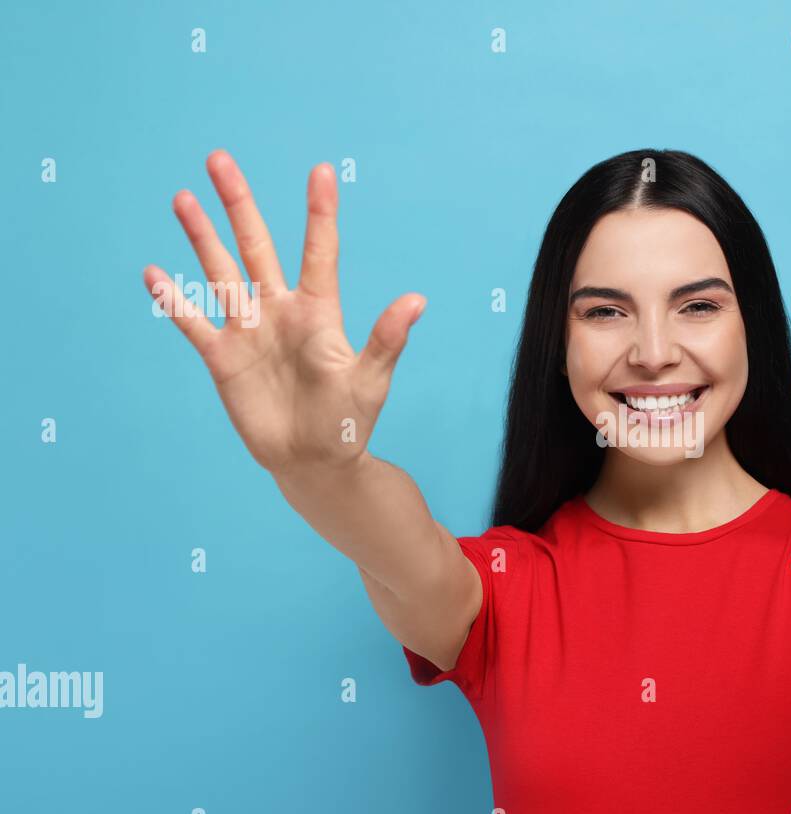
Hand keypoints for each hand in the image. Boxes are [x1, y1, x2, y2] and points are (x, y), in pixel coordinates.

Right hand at [142, 151, 425, 474]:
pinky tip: (154, 273)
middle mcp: (280, 310)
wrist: (314, 460)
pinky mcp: (223, 357)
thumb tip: (418, 300)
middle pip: (255, 246)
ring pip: (219, 271)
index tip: (322, 170)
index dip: (319, 212)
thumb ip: (387, 339)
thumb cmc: (349, 420)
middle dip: (238, 203)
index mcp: (319, 311)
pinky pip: (192, 322)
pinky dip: (173, 300)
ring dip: (201, 236)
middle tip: (219, 158)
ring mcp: (248, 331)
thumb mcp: (370, 379)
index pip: (318, 251)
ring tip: (184, 197)